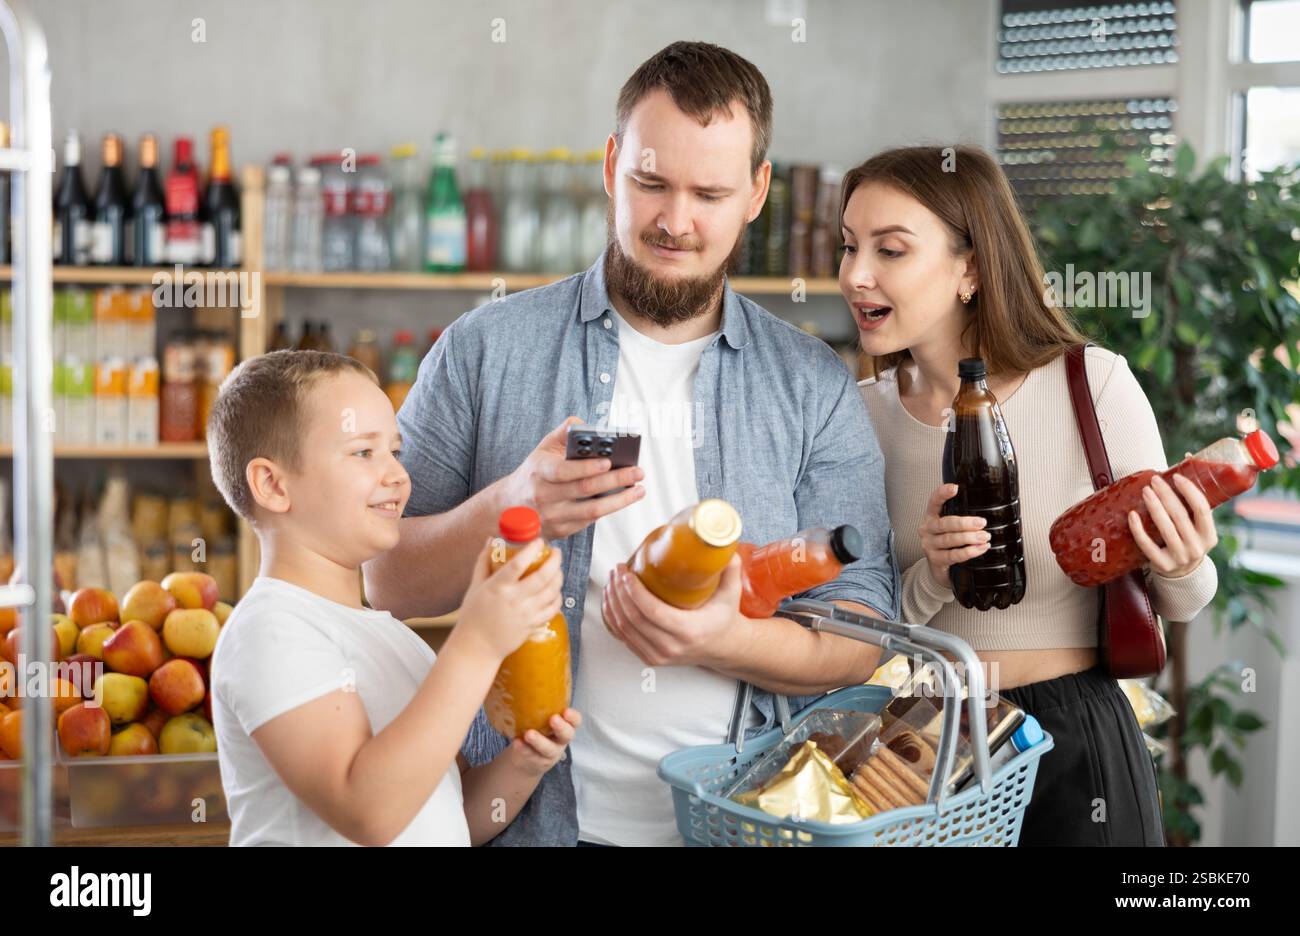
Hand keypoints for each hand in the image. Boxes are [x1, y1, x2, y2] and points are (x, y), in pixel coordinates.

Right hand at [456, 536, 563, 659]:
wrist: (477, 647)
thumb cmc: (473, 615)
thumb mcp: (475, 586)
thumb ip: (483, 562)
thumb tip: (491, 540)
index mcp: (498, 587)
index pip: (518, 564)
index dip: (532, 550)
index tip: (539, 541)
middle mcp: (514, 599)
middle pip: (543, 576)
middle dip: (555, 561)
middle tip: (556, 552)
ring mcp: (526, 613)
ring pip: (552, 591)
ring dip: (559, 577)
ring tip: (557, 569)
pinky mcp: (533, 625)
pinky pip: (553, 608)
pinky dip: (558, 597)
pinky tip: (555, 591)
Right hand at [499, 417, 645, 539]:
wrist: (509, 507)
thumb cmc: (534, 473)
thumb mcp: (542, 450)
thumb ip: (563, 434)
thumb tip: (583, 424)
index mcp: (538, 472)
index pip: (563, 471)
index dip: (586, 468)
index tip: (608, 462)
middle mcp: (544, 496)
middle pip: (584, 490)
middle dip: (615, 480)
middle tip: (638, 472)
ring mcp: (552, 516)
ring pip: (591, 511)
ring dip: (620, 501)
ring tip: (640, 490)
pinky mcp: (561, 530)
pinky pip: (589, 521)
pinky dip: (609, 510)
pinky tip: (624, 499)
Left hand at [505, 709, 582, 776]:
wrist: (528, 758)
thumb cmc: (536, 728)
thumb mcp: (542, 716)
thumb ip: (541, 702)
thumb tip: (527, 669)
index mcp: (565, 725)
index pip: (575, 721)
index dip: (573, 717)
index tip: (565, 711)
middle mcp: (560, 740)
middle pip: (567, 735)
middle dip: (561, 728)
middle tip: (553, 719)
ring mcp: (549, 753)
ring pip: (548, 749)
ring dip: (539, 741)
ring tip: (528, 734)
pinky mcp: (536, 762)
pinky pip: (531, 756)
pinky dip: (523, 749)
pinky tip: (516, 742)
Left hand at [601, 555, 746, 668]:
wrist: (723, 648)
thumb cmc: (724, 619)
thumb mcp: (731, 594)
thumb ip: (730, 569)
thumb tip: (723, 546)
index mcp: (689, 631)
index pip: (653, 612)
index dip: (634, 592)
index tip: (627, 573)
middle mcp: (671, 647)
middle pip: (633, 619)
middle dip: (619, 592)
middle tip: (617, 571)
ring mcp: (659, 656)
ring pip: (624, 629)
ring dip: (613, 603)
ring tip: (612, 581)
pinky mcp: (650, 658)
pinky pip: (624, 638)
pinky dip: (612, 619)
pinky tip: (611, 601)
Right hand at [919, 484, 989, 586]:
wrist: (939, 567)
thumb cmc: (948, 542)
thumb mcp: (950, 527)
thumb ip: (960, 516)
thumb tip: (985, 507)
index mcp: (931, 516)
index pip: (934, 502)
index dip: (942, 494)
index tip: (955, 488)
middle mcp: (927, 529)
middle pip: (944, 523)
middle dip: (965, 523)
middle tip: (982, 523)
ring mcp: (929, 545)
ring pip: (949, 539)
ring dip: (969, 538)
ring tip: (984, 537)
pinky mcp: (935, 560)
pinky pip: (953, 555)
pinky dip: (968, 552)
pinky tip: (980, 549)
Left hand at [1129, 473, 1217, 577]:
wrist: (1183, 574)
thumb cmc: (1188, 539)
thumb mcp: (1198, 526)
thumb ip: (1192, 499)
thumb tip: (1187, 457)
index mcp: (1210, 535)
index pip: (1202, 509)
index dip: (1189, 491)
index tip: (1176, 477)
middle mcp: (1198, 547)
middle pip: (1180, 516)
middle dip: (1166, 495)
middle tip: (1154, 480)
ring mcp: (1180, 558)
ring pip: (1165, 529)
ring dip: (1154, 508)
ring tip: (1145, 491)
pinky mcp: (1163, 566)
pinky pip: (1148, 546)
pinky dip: (1138, 530)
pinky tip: (1131, 515)